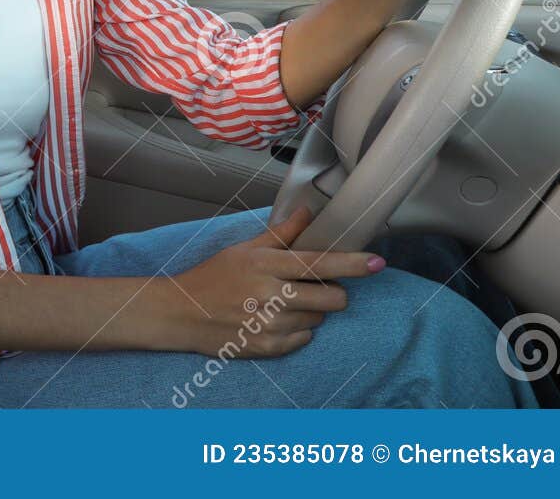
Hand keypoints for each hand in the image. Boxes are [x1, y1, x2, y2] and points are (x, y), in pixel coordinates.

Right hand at [156, 204, 382, 357]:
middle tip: (311, 288)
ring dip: (308, 312)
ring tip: (280, 305)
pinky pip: (304, 339)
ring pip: (319, 319)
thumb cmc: (212, 278)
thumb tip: (306, 211)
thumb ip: (280, 234)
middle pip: (333, 299)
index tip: (377, 262)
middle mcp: (272, 296)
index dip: (353, 264)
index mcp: (266, 266)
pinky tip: (272, 321)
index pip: (320, 264)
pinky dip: (295, 330)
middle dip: (332, 293)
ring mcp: (272, 325)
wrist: (182, 313)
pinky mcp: (270, 348)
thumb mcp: (243, 249)